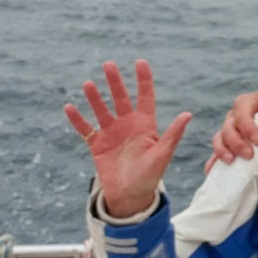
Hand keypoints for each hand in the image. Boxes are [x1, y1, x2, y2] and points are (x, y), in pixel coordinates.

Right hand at [65, 59, 191, 218]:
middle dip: (115, 82)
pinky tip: (69, 107)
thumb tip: (188, 114)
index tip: (140, 62)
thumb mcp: (162, 154)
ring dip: (94, 98)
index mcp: (145, 124)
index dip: (143, 80)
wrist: (130, 195)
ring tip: (88, 84)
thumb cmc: (150, 175)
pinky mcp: (97, 144)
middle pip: (121, 98)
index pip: (145, 97)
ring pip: (101, 110)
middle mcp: (127, 125)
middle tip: (108, 65)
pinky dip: (77, 119)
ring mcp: (111, 133)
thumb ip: (173, 134)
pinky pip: (85, 129)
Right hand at [204, 86, 257, 171]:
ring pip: (219, 139)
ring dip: (222, 151)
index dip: (248, 127)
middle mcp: (234, 116)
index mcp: (245, 103)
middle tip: (248, 155)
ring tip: (230, 161)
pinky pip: (217, 152)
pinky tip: (211, 171)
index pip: (242, 113)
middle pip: (228, 128)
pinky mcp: (228, 144)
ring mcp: (229, 131)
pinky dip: (213, 162)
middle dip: (236, 143)